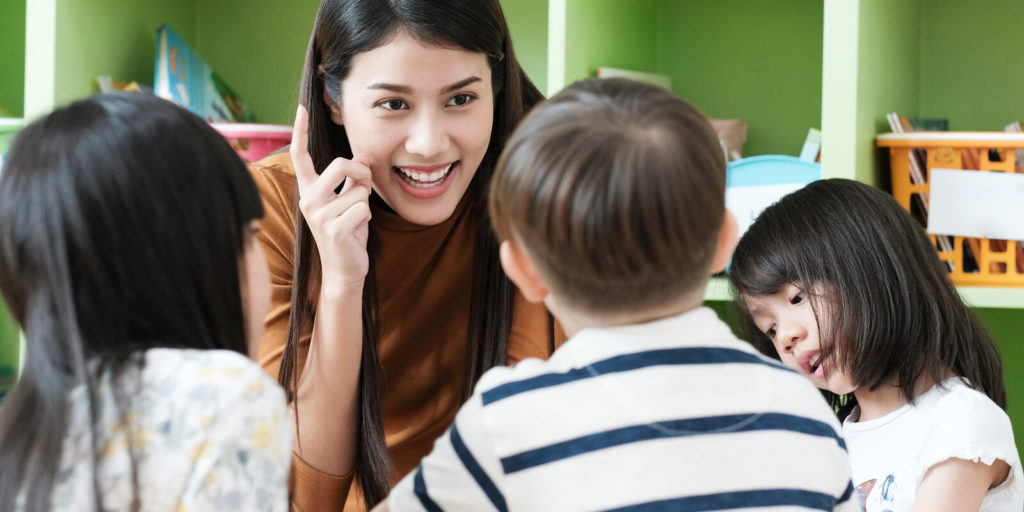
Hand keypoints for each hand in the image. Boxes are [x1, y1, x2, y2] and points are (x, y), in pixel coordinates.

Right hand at [291, 105, 372, 288]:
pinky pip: (363, 208)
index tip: (302, 108)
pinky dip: (367, 217)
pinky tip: (356, 231)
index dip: (301, 131)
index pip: (300, 155)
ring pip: (359, 190)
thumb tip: (365, 156)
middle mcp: (308, 199)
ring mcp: (319, 215)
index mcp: (308, 189)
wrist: (344, 270)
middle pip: (342, 164)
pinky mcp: (334, 229)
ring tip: (354, 220)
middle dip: (361, 173)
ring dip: (365, 203)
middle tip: (362, 190)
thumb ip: (355, 177)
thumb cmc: (348, 232)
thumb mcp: (351, 199)